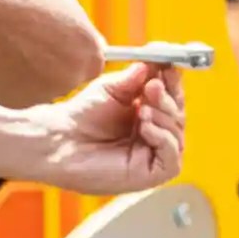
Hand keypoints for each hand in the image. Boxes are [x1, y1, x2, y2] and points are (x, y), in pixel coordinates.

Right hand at [0, 0, 106, 108]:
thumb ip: (69, 15)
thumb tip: (69, 18)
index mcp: (89, 52)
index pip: (90, 62)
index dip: (72, 53)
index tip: (58, 46)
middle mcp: (73, 78)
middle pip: (64, 77)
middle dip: (49, 65)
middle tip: (26, 44)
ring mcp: (46, 94)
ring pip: (38, 87)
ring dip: (25, 73)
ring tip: (4, 46)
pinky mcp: (18, 104)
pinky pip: (13, 93)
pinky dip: (4, 81)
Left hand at [39, 63, 185, 194]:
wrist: (60, 140)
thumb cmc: (82, 116)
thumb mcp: (113, 89)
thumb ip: (137, 76)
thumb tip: (158, 61)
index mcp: (147, 115)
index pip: (172, 100)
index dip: (174, 84)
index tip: (171, 66)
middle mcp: (153, 136)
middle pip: (178, 117)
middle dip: (169, 100)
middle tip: (153, 86)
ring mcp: (152, 156)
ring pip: (177, 136)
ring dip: (164, 117)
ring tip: (142, 108)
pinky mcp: (150, 176)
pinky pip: (172, 159)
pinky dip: (163, 138)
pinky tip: (145, 126)